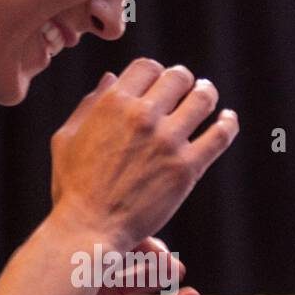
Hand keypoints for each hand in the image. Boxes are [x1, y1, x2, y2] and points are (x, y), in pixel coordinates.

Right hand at [50, 58, 238, 252]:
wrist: (89, 228)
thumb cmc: (72, 186)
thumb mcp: (66, 138)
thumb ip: (88, 105)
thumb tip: (110, 78)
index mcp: (112, 104)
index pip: (147, 67)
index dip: (155, 72)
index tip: (158, 83)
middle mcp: (142, 116)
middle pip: (178, 77)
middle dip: (182, 80)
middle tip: (184, 88)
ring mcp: (167, 141)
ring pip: (202, 99)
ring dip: (206, 93)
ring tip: (206, 95)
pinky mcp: (187, 167)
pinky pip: (220, 135)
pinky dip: (228, 122)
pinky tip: (228, 119)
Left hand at [53, 236, 200, 294]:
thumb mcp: (49, 273)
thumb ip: (68, 253)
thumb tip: (88, 234)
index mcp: (78, 250)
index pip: (114, 234)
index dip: (134, 233)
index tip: (150, 232)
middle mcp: (94, 270)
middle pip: (132, 255)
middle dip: (152, 254)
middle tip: (167, 259)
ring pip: (142, 281)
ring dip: (162, 275)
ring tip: (177, 272)